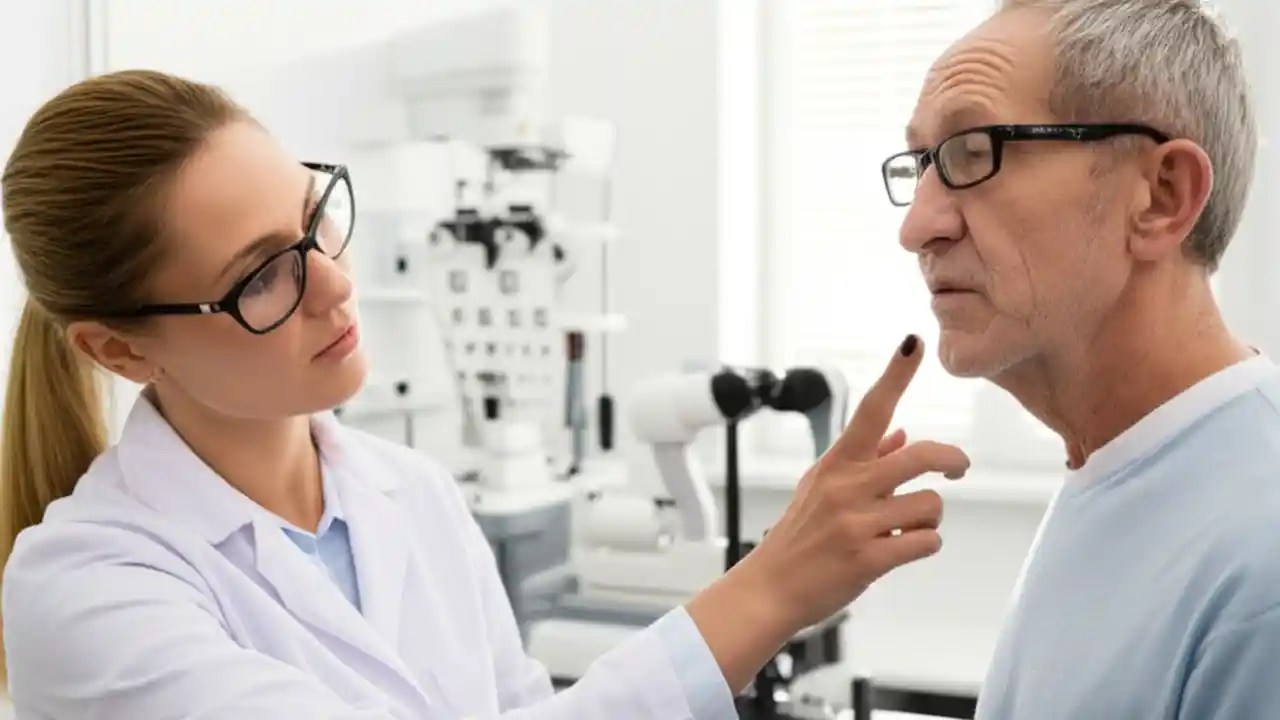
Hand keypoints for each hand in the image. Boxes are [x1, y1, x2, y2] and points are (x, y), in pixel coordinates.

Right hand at [686, 334, 968, 690]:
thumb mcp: (820, 488)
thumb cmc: (799, 537)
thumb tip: (902, 434)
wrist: (769, 589)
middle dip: (952, 460)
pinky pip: (925, 543)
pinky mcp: (868, 559)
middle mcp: (846, 487)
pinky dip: (923, 545)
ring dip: (929, 519)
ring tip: (905, 529)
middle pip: (921, 456)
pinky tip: (900, 550)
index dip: (896, 374)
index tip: (913, 343)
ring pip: (930, 506)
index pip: (872, 409)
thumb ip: (864, 460)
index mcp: (836, 463)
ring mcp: (856, 523)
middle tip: (958, 469)